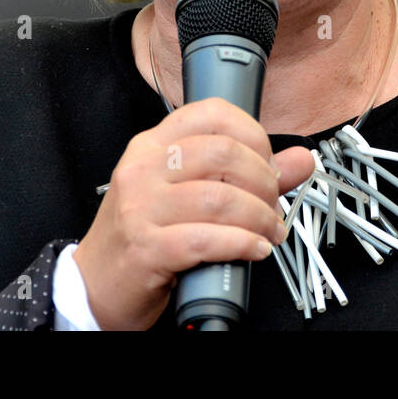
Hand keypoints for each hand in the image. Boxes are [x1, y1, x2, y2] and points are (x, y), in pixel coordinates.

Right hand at [72, 97, 314, 330]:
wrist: (96, 285)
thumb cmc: (145, 234)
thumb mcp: (190, 193)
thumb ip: (249, 174)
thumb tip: (301, 160)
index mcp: (153, 145)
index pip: (212, 113)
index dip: (253, 134)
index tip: (269, 162)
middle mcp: (143, 169)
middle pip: (224, 154)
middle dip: (264, 181)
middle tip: (272, 205)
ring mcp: (141, 207)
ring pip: (221, 199)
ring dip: (260, 218)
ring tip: (268, 232)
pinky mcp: (146, 247)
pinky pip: (208, 239)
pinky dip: (243, 244)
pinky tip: (254, 250)